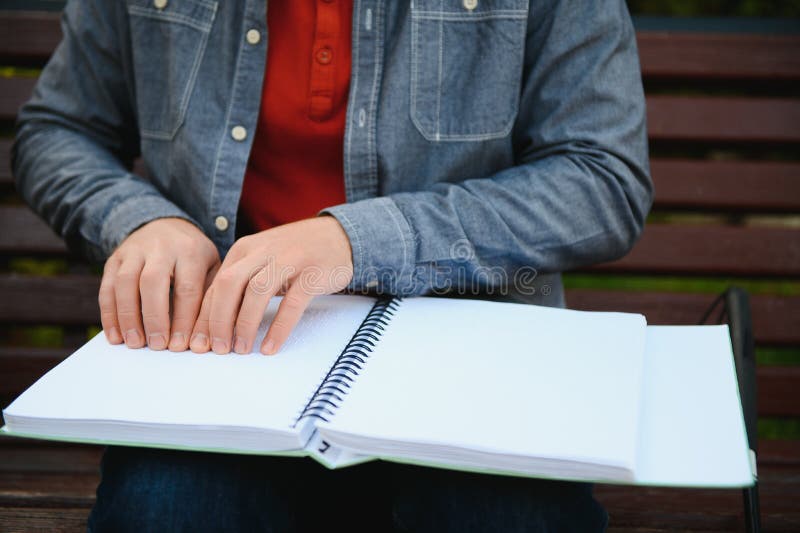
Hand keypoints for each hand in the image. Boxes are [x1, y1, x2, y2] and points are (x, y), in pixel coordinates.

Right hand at [99, 217, 220, 350]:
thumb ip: (210, 296)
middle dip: (154, 317)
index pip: (187, 288)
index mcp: (190, 251)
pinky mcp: (114, 258)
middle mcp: (161, 247)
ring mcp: (134, 251)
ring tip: (135, 343)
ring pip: (125, 282)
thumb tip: (207, 336)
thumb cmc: (194, 256)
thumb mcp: (211, 266)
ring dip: (128, 317)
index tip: (180, 345)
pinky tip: (115, 336)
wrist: (165, 224)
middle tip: (157, 345)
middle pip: (153, 282)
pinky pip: (107, 286)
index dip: (182, 319)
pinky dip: (108, 313)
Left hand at [189, 216, 352, 354]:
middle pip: (229, 285)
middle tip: (218, 348)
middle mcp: (263, 251)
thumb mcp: (262, 261)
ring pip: (256, 292)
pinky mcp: (312, 274)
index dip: (204, 317)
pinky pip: (291, 303)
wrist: (338, 236)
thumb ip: (241, 283)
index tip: (199, 343)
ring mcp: (289, 260)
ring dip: (245, 324)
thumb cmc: (295, 255)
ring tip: (242, 349)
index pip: (216, 285)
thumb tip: (214, 322)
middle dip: (218, 320)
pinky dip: (278, 328)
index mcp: (244, 249)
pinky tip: (270, 346)